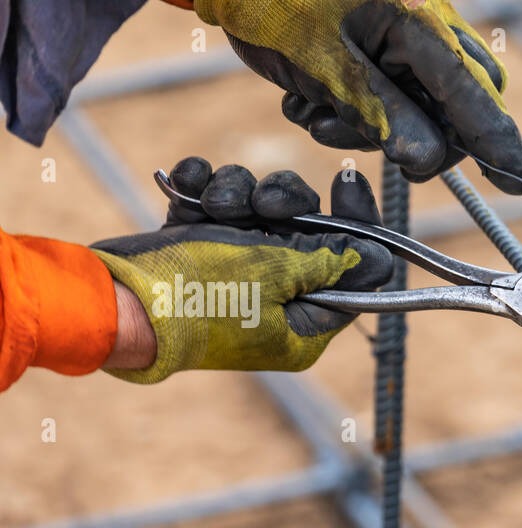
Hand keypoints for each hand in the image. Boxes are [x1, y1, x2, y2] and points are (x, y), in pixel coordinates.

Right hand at [90, 157, 393, 382]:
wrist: (113, 298)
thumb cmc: (197, 294)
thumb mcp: (273, 272)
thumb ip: (326, 260)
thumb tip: (379, 258)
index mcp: (304, 326)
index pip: (356, 272)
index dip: (357, 223)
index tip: (347, 180)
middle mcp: (276, 304)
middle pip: (307, 232)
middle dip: (285, 201)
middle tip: (263, 202)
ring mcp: (235, 276)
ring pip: (260, 211)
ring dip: (238, 193)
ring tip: (214, 205)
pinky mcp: (198, 251)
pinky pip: (217, 207)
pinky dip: (203, 189)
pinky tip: (188, 185)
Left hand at [193, 0, 521, 192]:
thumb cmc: (274, 0)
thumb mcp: (323, 66)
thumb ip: (380, 114)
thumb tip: (429, 160)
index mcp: (420, 25)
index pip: (476, 95)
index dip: (498, 144)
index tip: (516, 184)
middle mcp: (430, 24)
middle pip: (466, 102)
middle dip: (428, 141)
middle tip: (384, 155)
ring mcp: (411, 30)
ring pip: (430, 103)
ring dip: (382, 128)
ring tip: (320, 118)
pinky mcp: (388, 37)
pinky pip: (400, 89)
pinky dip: (365, 110)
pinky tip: (318, 101)